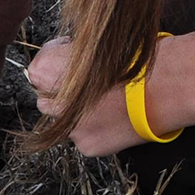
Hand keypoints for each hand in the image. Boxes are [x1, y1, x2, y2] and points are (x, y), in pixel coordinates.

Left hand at [27, 37, 159, 156]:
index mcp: (51, 72)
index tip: (62, 70)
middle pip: (45, 101)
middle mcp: (56, 102)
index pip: (36, 74)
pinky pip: (81, 138)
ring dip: (73, 116)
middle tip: (79, 90)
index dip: (51, 71)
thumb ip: (72, 56)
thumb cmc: (129, 62)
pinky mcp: (87, 146)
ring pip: (63, 123)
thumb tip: (65, 57)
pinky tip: (108, 120)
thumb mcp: (94, 48)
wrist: (158, 89)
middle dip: (58, 96)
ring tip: (99, 106)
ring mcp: (71, 127)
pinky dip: (90, 131)